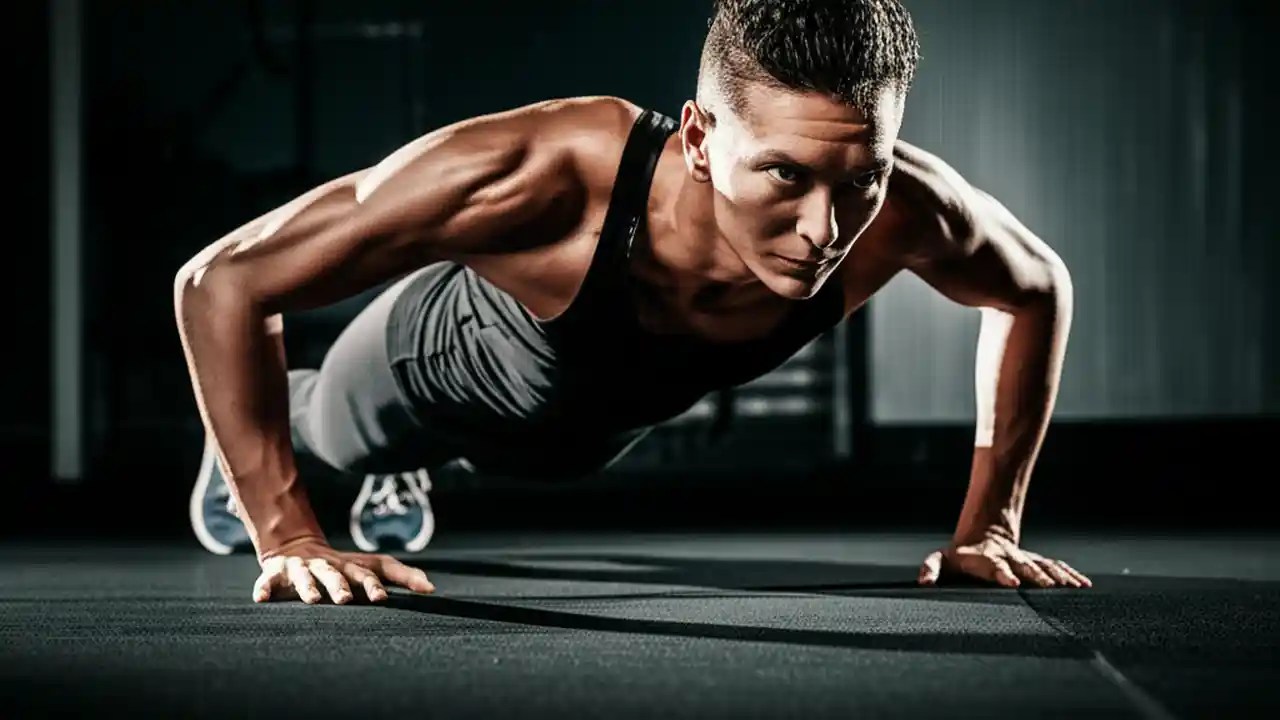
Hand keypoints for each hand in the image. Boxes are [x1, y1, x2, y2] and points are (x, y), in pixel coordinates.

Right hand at [253, 538, 434, 604]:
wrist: (297, 547)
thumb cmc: (344, 566)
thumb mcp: (371, 567)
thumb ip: (402, 575)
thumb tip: (432, 588)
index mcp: (351, 567)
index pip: (366, 574)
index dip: (373, 585)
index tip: (382, 599)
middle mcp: (327, 566)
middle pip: (335, 575)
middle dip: (339, 587)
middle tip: (345, 601)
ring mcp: (302, 569)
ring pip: (304, 577)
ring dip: (307, 587)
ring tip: (310, 600)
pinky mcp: (277, 573)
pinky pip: (269, 581)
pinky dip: (264, 588)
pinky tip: (260, 599)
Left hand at [917, 532, 1091, 588]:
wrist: (982, 532)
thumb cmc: (959, 555)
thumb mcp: (941, 560)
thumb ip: (931, 569)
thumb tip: (923, 582)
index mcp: (986, 560)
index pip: (995, 568)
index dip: (1003, 575)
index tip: (1014, 583)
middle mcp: (1009, 559)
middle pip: (1025, 567)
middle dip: (1038, 577)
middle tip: (1050, 588)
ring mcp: (1024, 560)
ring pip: (1044, 566)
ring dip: (1058, 577)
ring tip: (1074, 588)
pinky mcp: (1035, 562)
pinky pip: (1055, 567)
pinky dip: (1069, 575)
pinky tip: (1083, 585)